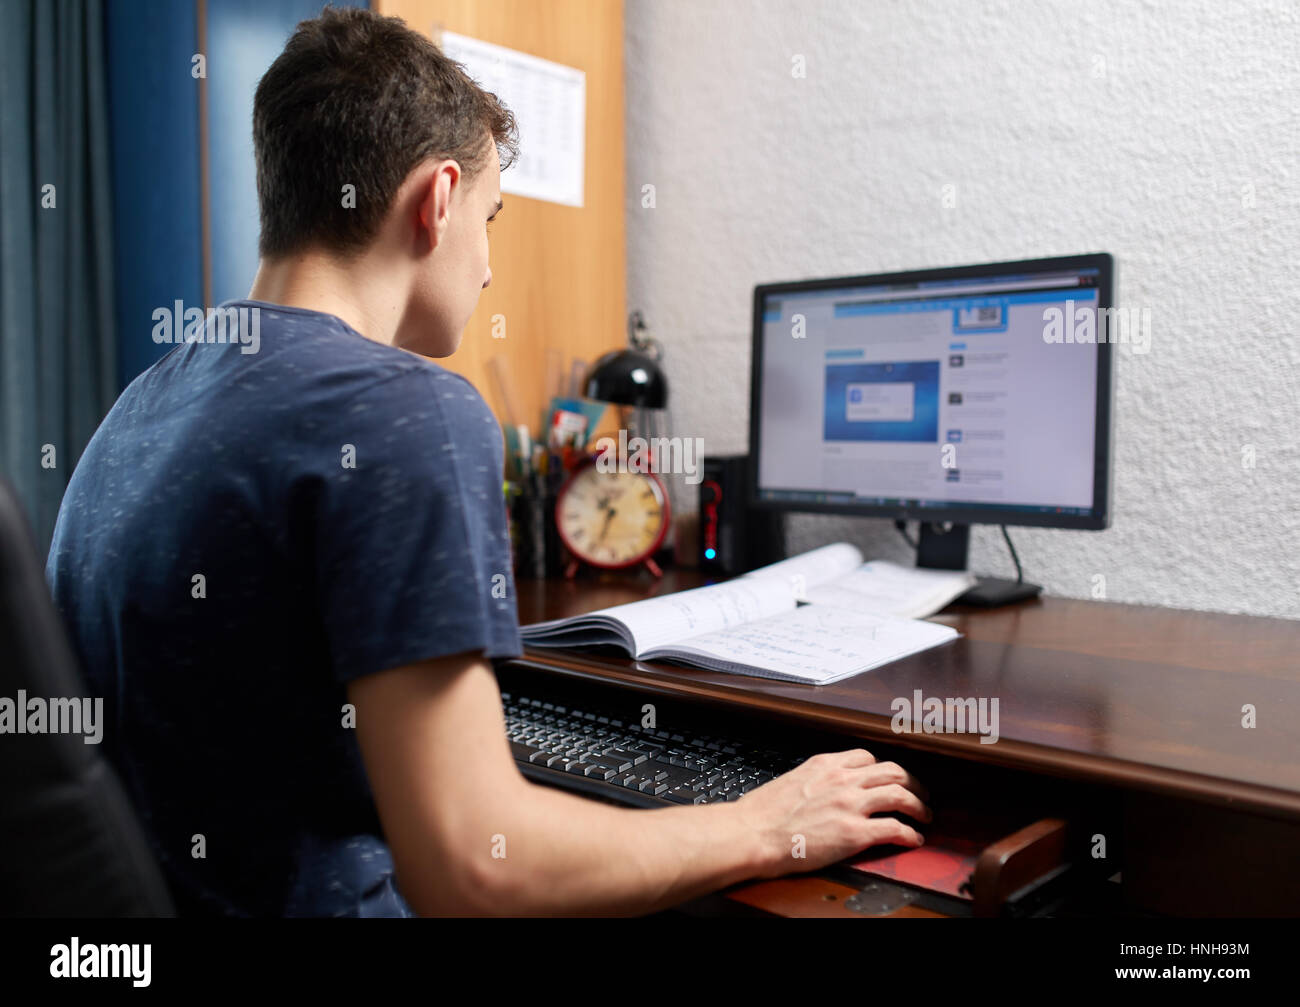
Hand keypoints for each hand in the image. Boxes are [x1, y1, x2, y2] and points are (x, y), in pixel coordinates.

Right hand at [734, 749, 930, 877]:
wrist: (753, 833)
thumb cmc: (763, 813)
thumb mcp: (792, 780)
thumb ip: (815, 780)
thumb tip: (823, 790)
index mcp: (826, 765)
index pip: (868, 757)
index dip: (885, 769)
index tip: (891, 778)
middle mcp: (842, 780)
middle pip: (893, 771)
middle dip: (913, 783)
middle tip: (920, 794)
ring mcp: (850, 805)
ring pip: (901, 795)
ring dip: (919, 806)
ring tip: (924, 816)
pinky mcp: (855, 833)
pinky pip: (895, 828)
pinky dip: (910, 834)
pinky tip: (914, 839)